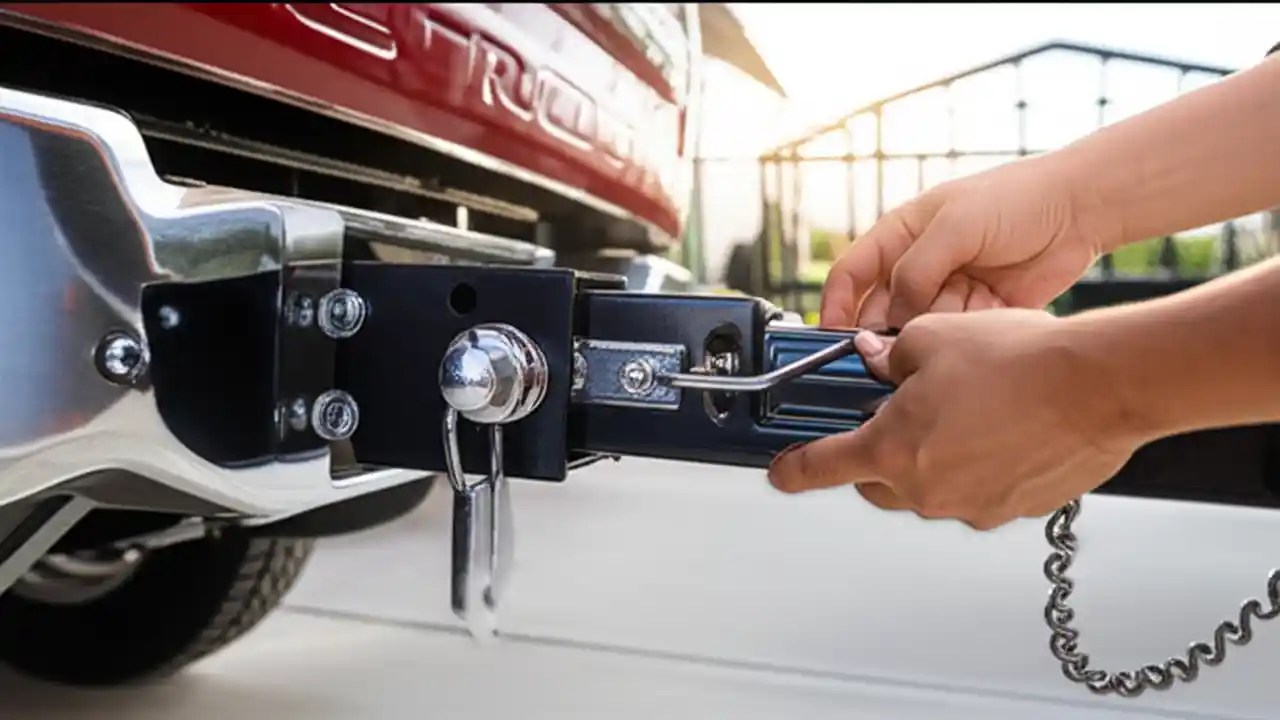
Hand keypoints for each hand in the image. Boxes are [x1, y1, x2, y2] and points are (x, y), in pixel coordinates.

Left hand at [767, 309, 1145, 529]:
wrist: (1098, 385)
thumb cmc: (1020, 361)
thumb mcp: (932, 336)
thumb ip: (891, 354)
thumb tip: (876, 359)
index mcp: (893, 448)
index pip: (823, 467)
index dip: (795, 471)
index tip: (781, 474)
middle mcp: (926, 488)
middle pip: (878, 481)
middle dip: (878, 452)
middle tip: (899, 414)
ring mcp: (970, 506)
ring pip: (930, 486)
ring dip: (933, 455)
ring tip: (966, 408)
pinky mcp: (1011, 510)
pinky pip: (976, 490)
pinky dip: (977, 464)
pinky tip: (1000, 427)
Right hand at [820, 154, 1120, 329]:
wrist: (1079, 210)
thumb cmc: (1014, 200)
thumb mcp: (954, 226)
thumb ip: (916, 271)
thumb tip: (895, 316)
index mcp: (901, 235)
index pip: (851, 274)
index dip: (834, 306)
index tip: (830, 338)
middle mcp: (919, 265)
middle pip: (882, 310)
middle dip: (887, 328)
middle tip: (897, 342)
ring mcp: (949, 290)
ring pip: (920, 327)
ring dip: (937, 324)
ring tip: (969, 297)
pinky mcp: (978, 311)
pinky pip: (956, 333)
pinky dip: (968, 329)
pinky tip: (991, 303)